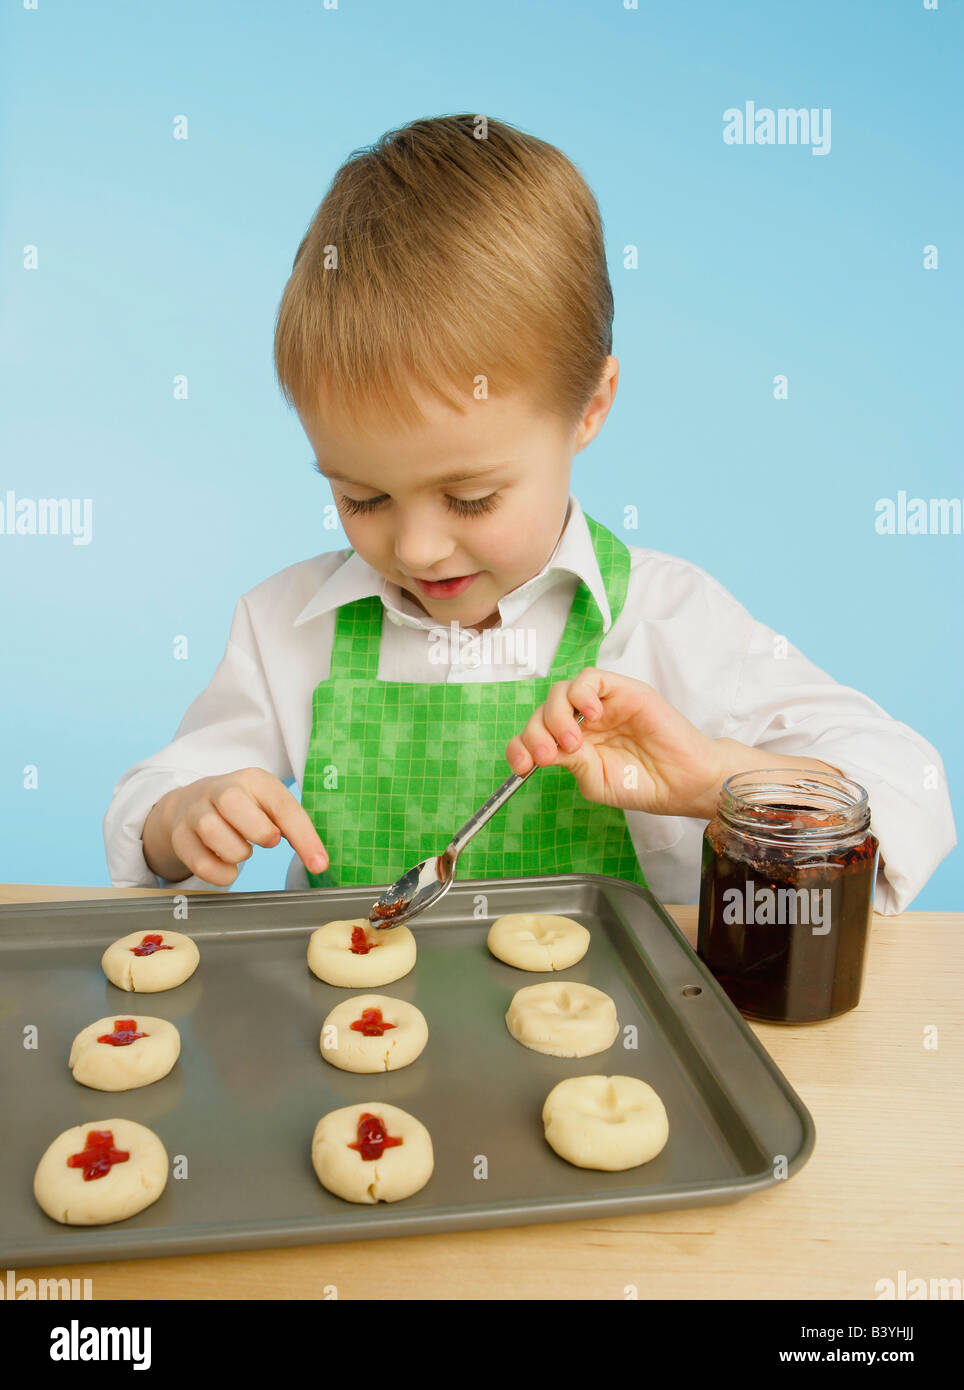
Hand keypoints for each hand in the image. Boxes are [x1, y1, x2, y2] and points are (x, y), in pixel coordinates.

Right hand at [142, 768, 328, 885]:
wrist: (190, 805)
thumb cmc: (244, 809)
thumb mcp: (269, 806)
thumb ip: (291, 826)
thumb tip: (319, 860)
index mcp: (253, 779)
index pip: (281, 804)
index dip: (303, 836)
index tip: (319, 863)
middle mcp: (220, 789)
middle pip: (233, 802)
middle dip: (257, 830)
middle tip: (269, 842)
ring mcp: (195, 811)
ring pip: (212, 831)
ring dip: (237, 852)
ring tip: (243, 850)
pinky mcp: (180, 836)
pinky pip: (199, 861)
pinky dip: (220, 873)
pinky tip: (228, 868)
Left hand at [505, 668, 725, 818]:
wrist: (682, 782)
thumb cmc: (643, 784)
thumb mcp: (594, 780)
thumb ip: (570, 761)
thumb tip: (543, 748)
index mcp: (573, 745)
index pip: (533, 735)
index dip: (520, 746)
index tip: (522, 766)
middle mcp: (582, 722)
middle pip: (542, 713)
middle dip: (537, 734)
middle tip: (550, 756)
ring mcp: (601, 704)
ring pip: (560, 692)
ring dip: (557, 717)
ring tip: (574, 742)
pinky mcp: (621, 690)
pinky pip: (589, 679)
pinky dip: (581, 695)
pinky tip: (591, 716)